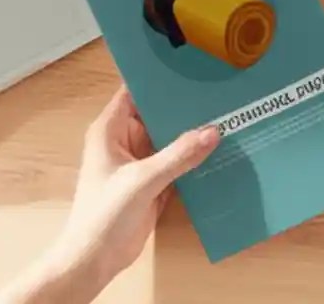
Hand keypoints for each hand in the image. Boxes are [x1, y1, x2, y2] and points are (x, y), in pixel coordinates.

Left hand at [0, 87, 219, 303]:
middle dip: (185, 106)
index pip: (135, 92)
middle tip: (220, 90)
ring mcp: (141, 162)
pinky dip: (196, 157)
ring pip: (172, 138)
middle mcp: (126, 141)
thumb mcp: (142, 180)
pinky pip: (179, 162)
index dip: (158, 79)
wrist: (95, 258)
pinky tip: (221, 149)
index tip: (189, 65)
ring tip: (228, 115)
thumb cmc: (104, 214)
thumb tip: (213, 131)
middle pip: (159, 114)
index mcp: (111, 130)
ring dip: (194, 133)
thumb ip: (178, 155)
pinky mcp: (155, 182)